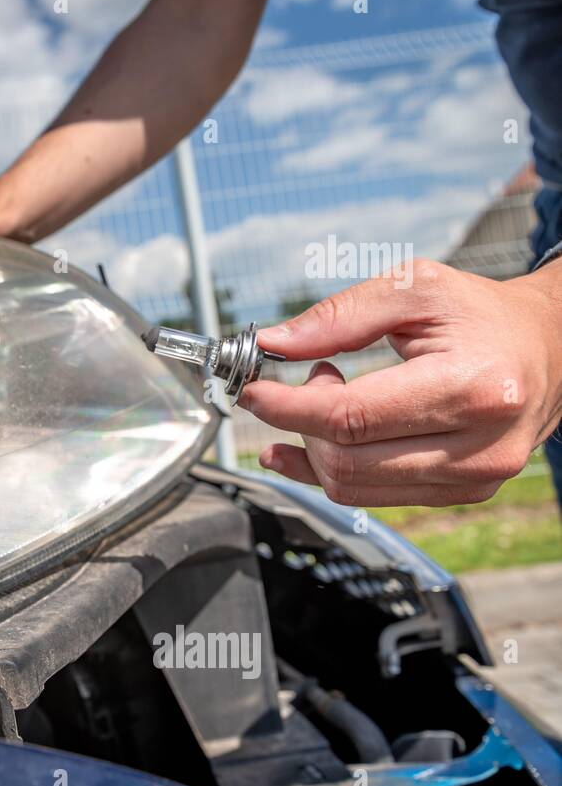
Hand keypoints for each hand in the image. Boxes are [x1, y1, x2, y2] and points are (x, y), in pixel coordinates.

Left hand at [238, 259, 561, 506]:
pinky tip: (319, 439)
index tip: (253, 391)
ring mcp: (476, 479)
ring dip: (314, 448)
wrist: (550, 348)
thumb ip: (339, 315)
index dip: (288, 408)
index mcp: (475, 386)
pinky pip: (373, 497)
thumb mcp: (416, 288)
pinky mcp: (464, 494)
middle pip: (347, 462)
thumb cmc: (482, 315)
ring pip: (354, 488)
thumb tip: (274, 343)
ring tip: (326, 399)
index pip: (353, 418)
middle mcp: (481, 446)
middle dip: (302, 424)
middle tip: (310, 379)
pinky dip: (332, 470)